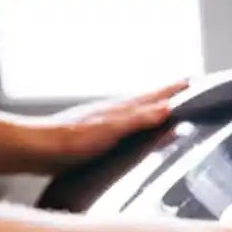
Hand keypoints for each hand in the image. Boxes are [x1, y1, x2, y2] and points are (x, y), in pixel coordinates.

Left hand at [25, 80, 188, 172]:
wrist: (39, 149)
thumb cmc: (73, 141)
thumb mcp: (111, 129)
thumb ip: (139, 119)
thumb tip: (168, 109)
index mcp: (121, 109)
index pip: (155, 97)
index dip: (173, 91)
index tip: (192, 82)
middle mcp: (114, 113)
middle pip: (147, 101)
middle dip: (166, 95)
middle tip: (184, 87)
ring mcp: (105, 123)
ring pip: (136, 112)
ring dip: (152, 108)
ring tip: (165, 107)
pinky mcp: (96, 137)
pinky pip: (126, 126)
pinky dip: (137, 124)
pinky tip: (133, 132)